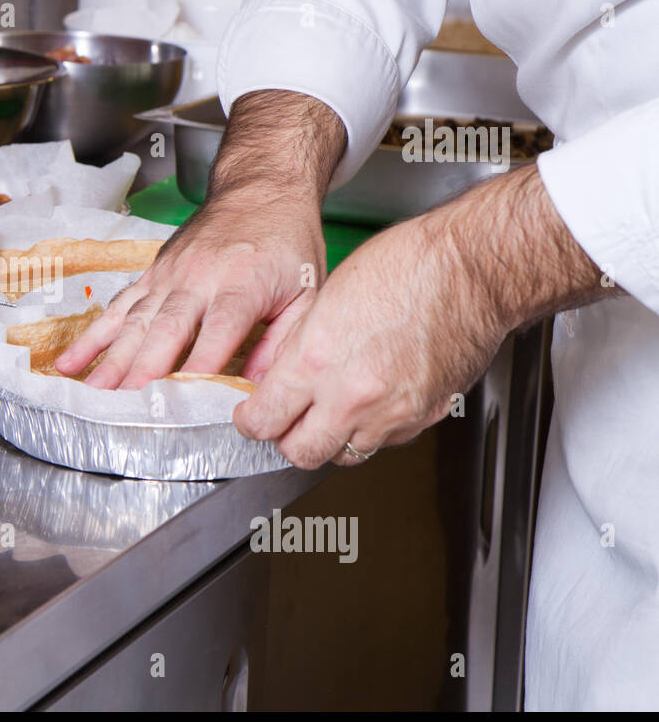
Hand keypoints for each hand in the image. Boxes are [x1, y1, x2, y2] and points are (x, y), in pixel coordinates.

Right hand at [54, 89, 346, 388]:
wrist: (261, 189)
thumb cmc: (287, 244)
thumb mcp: (307, 293)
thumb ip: (283, 343)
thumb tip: (260, 390)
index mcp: (241, 285)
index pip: (218, 332)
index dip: (200, 367)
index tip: (184, 402)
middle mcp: (199, 279)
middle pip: (166, 329)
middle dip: (143, 369)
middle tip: (125, 406)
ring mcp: (169, 275)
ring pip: (134, 320)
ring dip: (112, 358)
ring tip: (93, 391)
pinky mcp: (152, 273)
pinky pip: (117, 306)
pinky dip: (93, 336)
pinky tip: (72, 361)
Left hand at [232, 165, 602, 468]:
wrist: (472, 270)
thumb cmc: (406, 267)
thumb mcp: (324, 300)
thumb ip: (297, 349)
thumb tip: (278, 378)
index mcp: (316, 361)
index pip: (264, 420)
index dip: (250, 422)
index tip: (250, 416)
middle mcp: (351, 396)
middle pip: (300, 453)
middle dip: (286, 440)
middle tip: (285, 422)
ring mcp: (390, 413)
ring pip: (344, 454)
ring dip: (331, 438)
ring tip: (330, 411)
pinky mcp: (423, 417)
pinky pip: (384, 441)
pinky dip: (371, 430)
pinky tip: (370, 403)